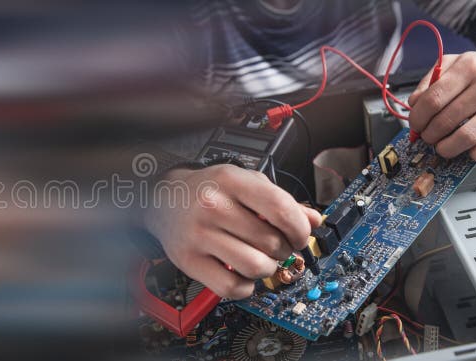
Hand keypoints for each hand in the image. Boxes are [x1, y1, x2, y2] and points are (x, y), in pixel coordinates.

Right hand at [142, 165, 320, 298]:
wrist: (162, 199)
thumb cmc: (207, 190)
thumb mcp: (243, 182)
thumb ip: (279, 200)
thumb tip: (313, 221)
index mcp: (230, 181)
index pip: (280, 209)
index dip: (299, 228)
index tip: (300, 236)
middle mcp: (213, 206)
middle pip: (271, 242)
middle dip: (284, 250)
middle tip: (277, 247)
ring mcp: (199, 235)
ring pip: (256, 267)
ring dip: (267, 268)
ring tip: (261, 259)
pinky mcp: (189, 261)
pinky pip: (231, 287)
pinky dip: (246, 287)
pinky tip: (243, 273)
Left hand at [409, 52, 475, 161]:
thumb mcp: (453, 64)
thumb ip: (430, 82)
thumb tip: (414, 104)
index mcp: (467, 68)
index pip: (432, 101)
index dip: (418, 118)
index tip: (415, 125)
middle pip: (445, 121)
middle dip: (429, 134)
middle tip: (427, 136)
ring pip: (464, 136)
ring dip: (446, 147)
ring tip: (443, 145)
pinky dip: (472, 153)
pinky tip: (468, 147)